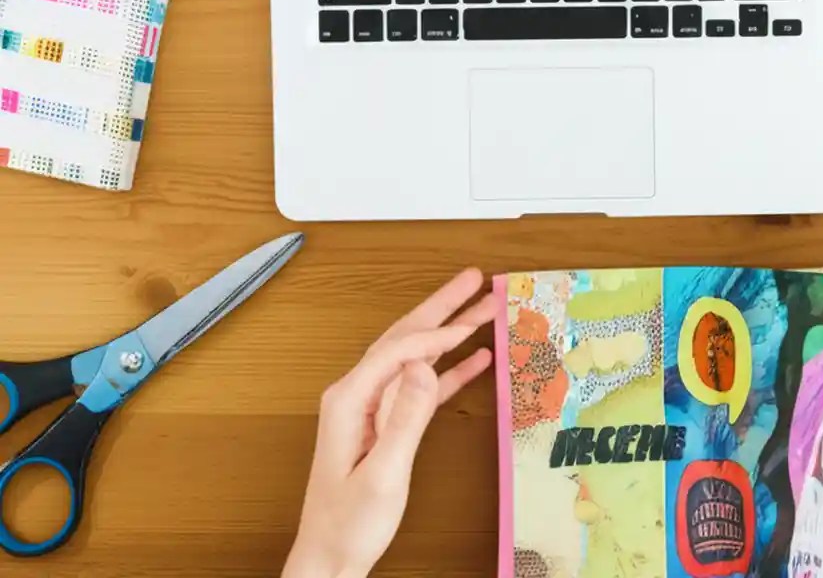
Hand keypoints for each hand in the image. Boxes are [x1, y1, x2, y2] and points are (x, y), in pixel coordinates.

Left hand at [283, 268, 497, 577]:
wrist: (331, 556)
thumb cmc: (349, 523)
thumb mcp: (383, 472)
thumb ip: (404, 417)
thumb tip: (423, 365)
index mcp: (349, 400)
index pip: (399, 349)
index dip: (437, 332)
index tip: (473, 321)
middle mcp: (356, 394)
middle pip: (405, 336)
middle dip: (443, 307)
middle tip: (475, 280)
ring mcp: (370, 407)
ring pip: (416, 354)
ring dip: (450, 331)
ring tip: (482, 308)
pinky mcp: (385, 423)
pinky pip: (421, 386)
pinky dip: (449, 369)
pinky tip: (475, 359)